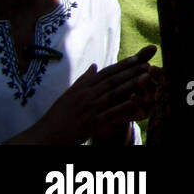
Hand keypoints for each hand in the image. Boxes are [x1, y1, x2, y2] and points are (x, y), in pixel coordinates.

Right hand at [12, 45, 157, 144]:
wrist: (45, 135)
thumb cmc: (58, 115)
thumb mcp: (70, 94)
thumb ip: (84, 80)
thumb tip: (95, 66)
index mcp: (83, 87)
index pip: (106, 73)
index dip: (122, 65)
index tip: (137, 58)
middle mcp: (87, 95)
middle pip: (113, 80)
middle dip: (131, 71)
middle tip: (148, 64)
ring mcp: (90, 108)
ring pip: (114, 94)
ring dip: (131, 85)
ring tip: (146, 78)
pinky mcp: (92, 122)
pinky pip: (111, 114)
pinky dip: (124, 108)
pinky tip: (136, 102)